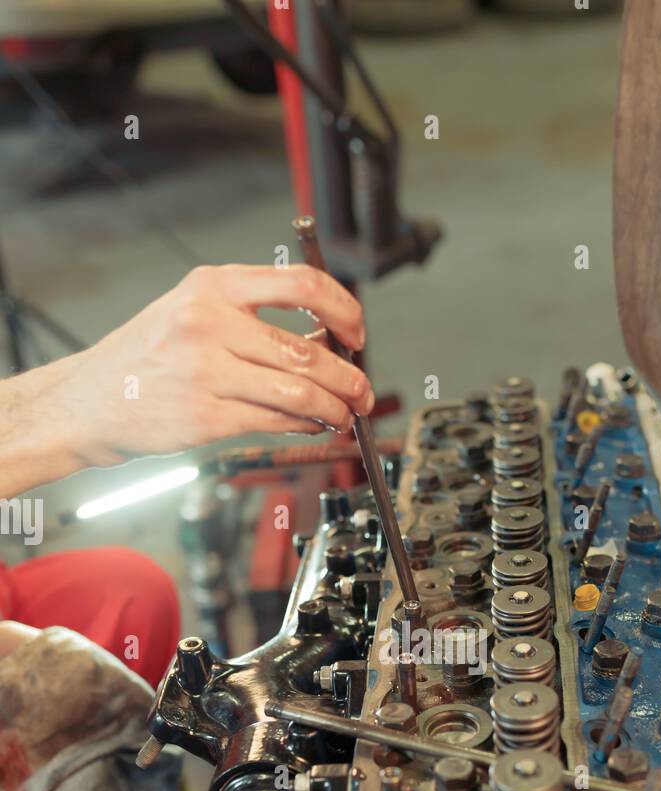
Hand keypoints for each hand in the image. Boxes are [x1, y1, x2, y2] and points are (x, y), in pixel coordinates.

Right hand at [0, 263, 373, 490]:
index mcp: (213, 286)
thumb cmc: (146, 359)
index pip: (303, 285)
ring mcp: (205, 370)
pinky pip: (274, 421)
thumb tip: (328, 343)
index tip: (356, 334)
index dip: (345, 310)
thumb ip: (255, 320)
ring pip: (298, 392)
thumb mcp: (193, 314)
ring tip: (345, 416)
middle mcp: (209, 322)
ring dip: (334, 408)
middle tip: (363, 393)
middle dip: (349, 378)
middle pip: (307, 350)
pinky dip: (304, 426)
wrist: (87, 402)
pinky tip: (313, 426)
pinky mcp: (204, 416)